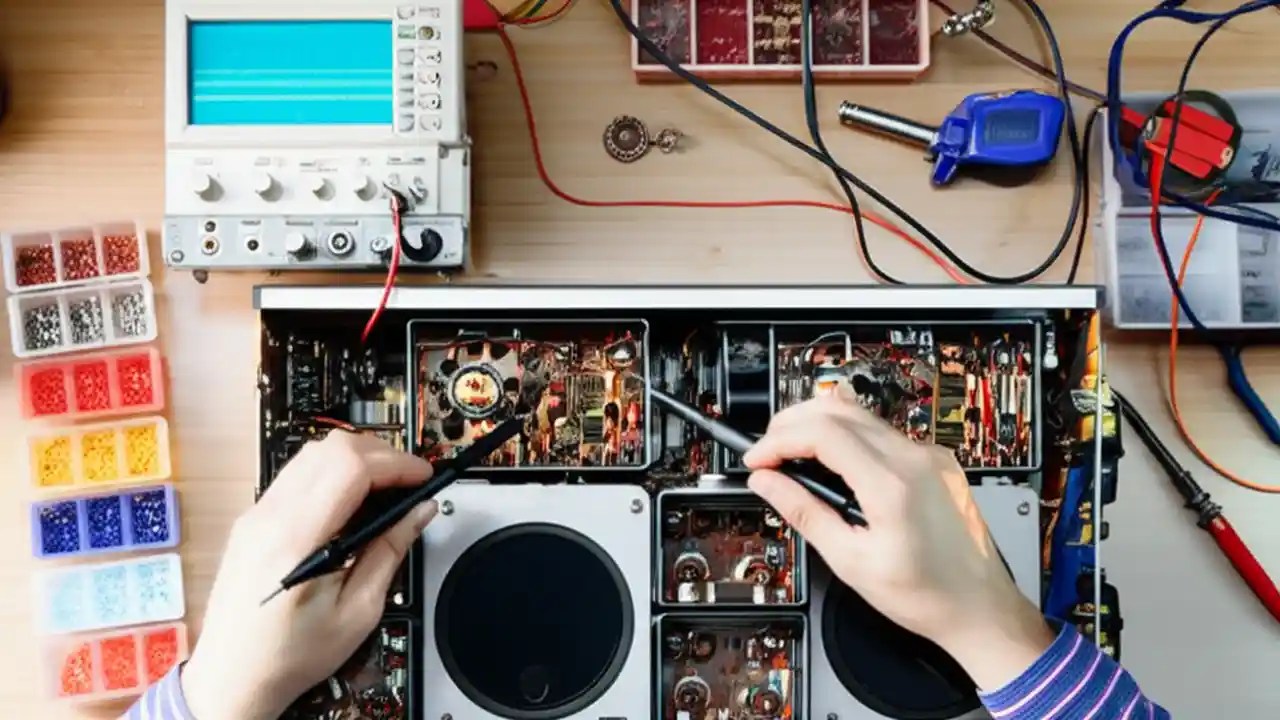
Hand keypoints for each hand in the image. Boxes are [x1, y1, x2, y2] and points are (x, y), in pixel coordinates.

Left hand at [181, 432, 437, 719]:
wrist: (233, 677)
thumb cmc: (289, 656)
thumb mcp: (358, 612)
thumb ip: (390, 552)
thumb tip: (419, 512)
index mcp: (295, 541)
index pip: (350, 467)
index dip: (396, 463)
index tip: (422, 477)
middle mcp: (268, 518)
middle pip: (332, 449)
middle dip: (381, 455)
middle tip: (409, 482)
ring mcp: (256, 515)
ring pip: (313, 454)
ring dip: (357, 460)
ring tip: (385, 491)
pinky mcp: (253, 520)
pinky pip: (298, 475)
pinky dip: (333, 474)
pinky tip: (352, 504)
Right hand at [743, 391, 1054, 690]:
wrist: (980, 607)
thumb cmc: (927, 594)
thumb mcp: (851, 562)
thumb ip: (805, 513)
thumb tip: (768, 483)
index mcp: (893, 485)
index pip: (823, 433)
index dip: (779, 440)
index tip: (756, 459)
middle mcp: (916, 459)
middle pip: (839, 409)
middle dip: (792, 422)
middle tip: (767, 451)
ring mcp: (930, 456)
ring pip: (861, 415)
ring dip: (818, 425)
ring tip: (792, 455)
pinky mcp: (936, 460)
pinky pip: (883, 432)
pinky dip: (847, 438)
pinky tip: (831, 464)